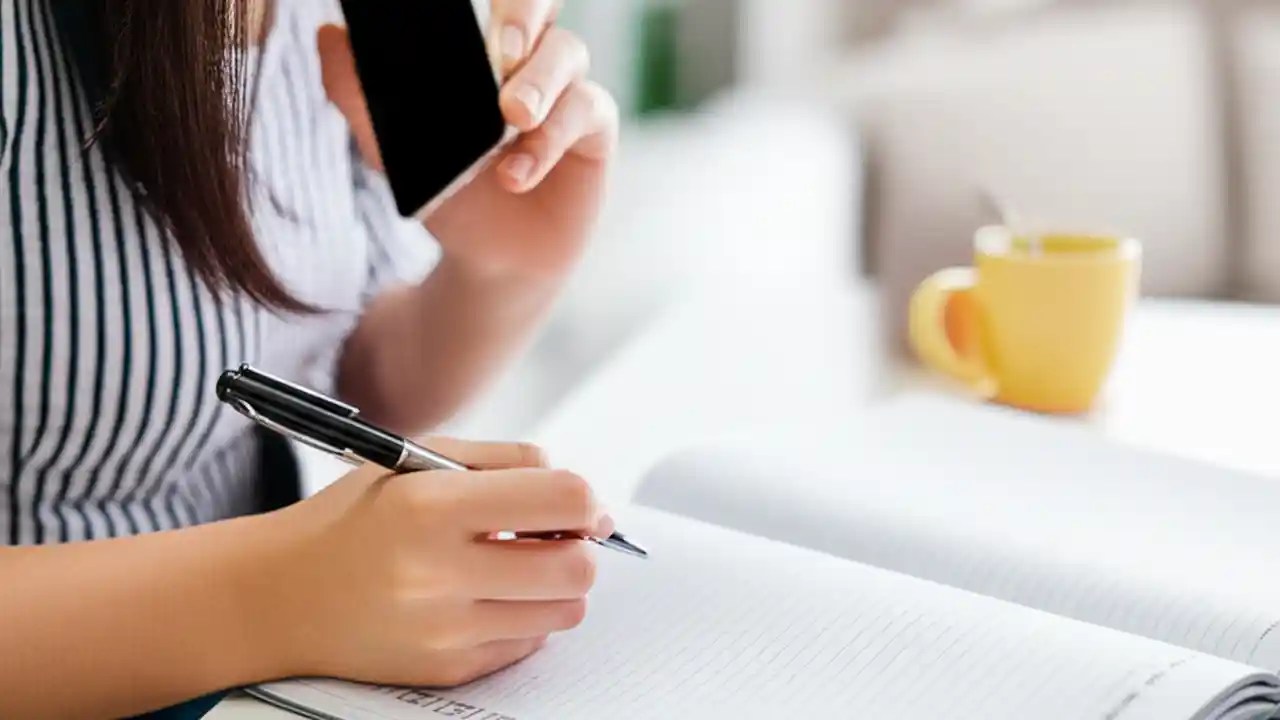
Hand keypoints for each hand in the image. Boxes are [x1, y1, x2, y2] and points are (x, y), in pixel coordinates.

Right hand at [260, 438, 607, 686]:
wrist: (277, 595)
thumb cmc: (354, 519)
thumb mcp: (419, 461)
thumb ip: (509, 463)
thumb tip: (590, 502)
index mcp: (431, 504)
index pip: (564, 499)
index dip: (587, 501)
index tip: (578, 505)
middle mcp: (437, 571)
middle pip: (577, 566)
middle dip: (580, 547)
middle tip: (556, 538)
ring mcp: (443, 629)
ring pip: (565, 611)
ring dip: (558, 586)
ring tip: (518, 567)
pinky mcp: (446, 668)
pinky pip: (529, 644)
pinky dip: (523, 618)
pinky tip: (484, 598)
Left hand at [318, 0, 618, 280]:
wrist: (489, 258)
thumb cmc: (450, 189)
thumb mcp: (393, 148)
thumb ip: (359, 95)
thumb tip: (329, 35)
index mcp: (483, 44)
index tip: (459, 3)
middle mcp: (530, 55)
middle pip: (539, 2)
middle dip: (521, 12)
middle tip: (500, 45)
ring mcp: (566, 88)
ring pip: (567, 53)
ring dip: (538, 81)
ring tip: (511, 115)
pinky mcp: (594, 129)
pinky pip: (583, 112)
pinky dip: (547, 140)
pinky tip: (516, 174)